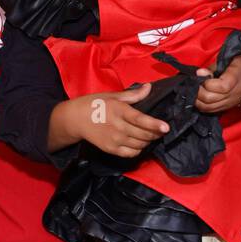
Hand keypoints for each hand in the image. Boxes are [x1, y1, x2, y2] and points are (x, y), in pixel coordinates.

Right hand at [49, 84, 168, 158]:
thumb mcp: (112, 96)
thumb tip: (149, 88)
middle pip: (144, 134)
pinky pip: (131, 153)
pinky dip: (139, 149)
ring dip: (148, 141)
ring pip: (140, 144)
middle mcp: (118, 127)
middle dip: (156, 133)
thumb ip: (132, 95)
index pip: (140, 119)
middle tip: (161, 130)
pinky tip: (139, 143)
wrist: (74, 119)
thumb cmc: (94, 104)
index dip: (154, 124)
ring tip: (150, 135)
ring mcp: (114, 140)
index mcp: (119, 111)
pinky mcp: (111, 149)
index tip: (166, 127)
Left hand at [195, 55, 240, 112]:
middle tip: (194, 83)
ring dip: (197, 100)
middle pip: (210, 99)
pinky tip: (198, 97)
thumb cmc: (239, 66)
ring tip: (194, 90)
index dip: (206, 82)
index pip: (220, 87)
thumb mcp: (228, 61)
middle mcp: (233, 94)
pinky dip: (201, 105)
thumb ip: (212, 69)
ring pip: (207, 107)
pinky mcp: (226, 108)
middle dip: (198, 91)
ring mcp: (230, 103)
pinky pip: (209, 110)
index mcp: (236, 80)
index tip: (201, 73)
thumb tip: (198, 73)